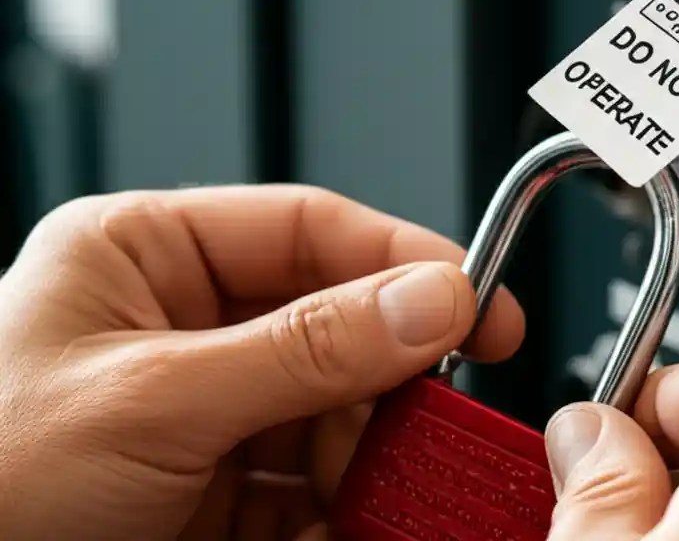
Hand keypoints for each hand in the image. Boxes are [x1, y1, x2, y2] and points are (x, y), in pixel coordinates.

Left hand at [0, 185, 523, 539]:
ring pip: (332, 409)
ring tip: (377, 486)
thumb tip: (429, 302)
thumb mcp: (153, 402)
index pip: (307, 228)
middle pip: (333, 322)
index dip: (402, 261)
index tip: (475, 303)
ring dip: (366, 451)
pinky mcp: (210, 487)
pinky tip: (345, 519)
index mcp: (142, 257)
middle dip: (386, 377)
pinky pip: (308, 482)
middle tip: (434, 414)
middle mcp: (177, 325)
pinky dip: (340, 505)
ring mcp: (198, 410)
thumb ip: (304, 349)